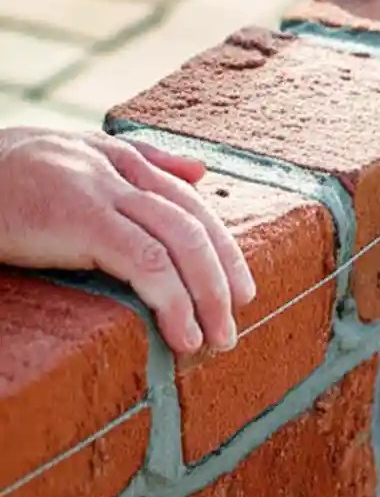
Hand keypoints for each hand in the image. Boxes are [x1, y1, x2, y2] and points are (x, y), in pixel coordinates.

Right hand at [0, 128, 255, 354]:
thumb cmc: (1, 178)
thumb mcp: (74, 158)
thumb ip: (140, 162)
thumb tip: (200, 171)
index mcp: (121, 156)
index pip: (191, 203)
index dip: (222, 247)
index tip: (239, 288)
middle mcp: (120, 168)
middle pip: (196, 224)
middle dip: (224, 275)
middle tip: (235, 320)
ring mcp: (103, 191)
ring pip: (183, 243)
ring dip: (208, 297)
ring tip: (215, 340)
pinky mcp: (83, 220)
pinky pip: (149, 264)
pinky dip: (175, 302)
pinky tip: (183, 335)